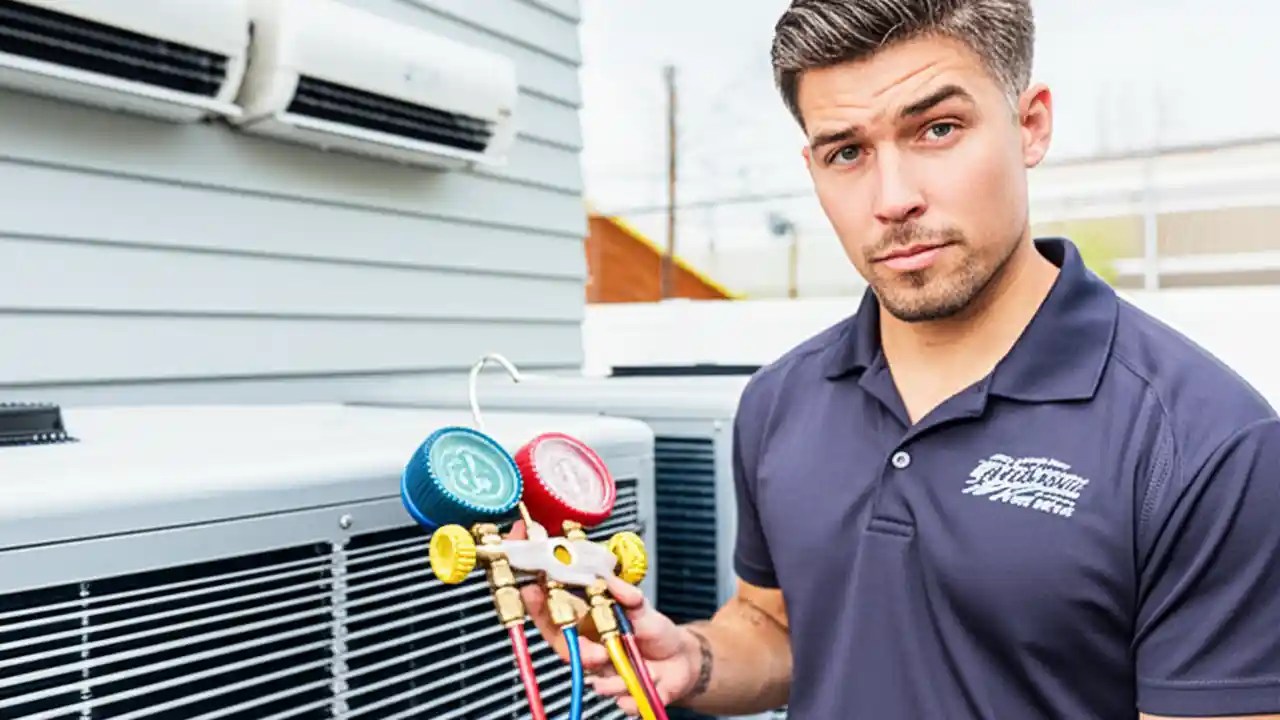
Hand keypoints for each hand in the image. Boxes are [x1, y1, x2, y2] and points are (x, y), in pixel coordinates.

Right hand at [507, 521, 702, 714]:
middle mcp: (592, 651)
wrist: (683, 660)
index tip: (532, 592)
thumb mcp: (644, 609)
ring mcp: (606, 675)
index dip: (540, 606)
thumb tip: (612, 581)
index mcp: (590, 626)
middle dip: (581, 654)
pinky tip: (650, 682)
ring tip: (636, 667)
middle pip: (567, 653)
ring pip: (596, 682)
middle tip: (599, 654)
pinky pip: (621, 702)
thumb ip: (628, 596)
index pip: (556, 618)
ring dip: (617, 679)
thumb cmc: (656, 632)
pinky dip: (636, 695)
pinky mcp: (623, 695)